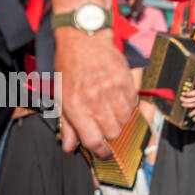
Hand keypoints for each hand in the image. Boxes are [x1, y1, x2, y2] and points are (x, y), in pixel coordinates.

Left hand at [56, 29, 136, 157]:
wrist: (83, 41)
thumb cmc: (69, 69)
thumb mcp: (60, 97)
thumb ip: (67, 124)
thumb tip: (70, 147)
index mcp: (76, 107)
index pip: (93, 140)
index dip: (101, 152)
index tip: (103, 153)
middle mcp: (95, 100)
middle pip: (113, 132)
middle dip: (110, 133)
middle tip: (106, 127)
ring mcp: (113, 89)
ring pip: (126, 118)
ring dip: (120, 119)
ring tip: (112, 110)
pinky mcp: (126, 80)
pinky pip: (134, 102)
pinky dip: (129, 104)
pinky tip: (119, 98)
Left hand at [180, 77, 194, 116]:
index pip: (193, 93)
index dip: (188, 93)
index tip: (184, 93)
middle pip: (193, 99)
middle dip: (186, 100)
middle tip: (181, 99)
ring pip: (194, 104)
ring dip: (188, 105)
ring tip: (183, 104)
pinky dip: (194, 112)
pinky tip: (189, 114)